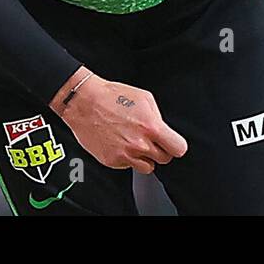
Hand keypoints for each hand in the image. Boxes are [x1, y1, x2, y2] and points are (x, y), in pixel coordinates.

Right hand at [50, 67, 187, 173]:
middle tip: (150, 140)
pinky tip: (120, 142)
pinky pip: (128, 166)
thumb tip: (164, 131)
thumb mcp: (144, 98)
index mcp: (151, 127)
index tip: (172, 143)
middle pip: (164, 159)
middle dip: (160, 150)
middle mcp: (139, 144)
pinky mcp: (112, 161)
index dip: (176, 146)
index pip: (178, 149)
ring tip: (134, 142)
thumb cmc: (112, 96)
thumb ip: (158, 118)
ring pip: (148, 167)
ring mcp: (125, 154)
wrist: (85, 102)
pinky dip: (127, 158)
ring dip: (144, 157)